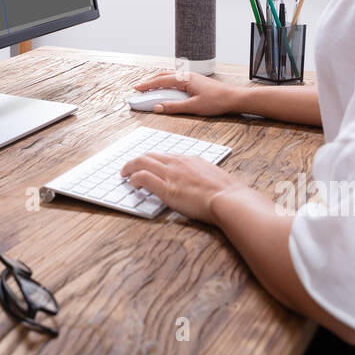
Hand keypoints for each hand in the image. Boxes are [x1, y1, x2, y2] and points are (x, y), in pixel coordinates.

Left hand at [119, 152, 248, 223]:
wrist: (229, 199)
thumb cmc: (226, 193)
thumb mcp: (213, 177)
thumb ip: (200, 176)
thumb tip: (198, 182)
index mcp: (189, 159)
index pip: (164, 155)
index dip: (153, 161)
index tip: (148, 165)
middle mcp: (178, 163)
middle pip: (149, 155)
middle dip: (136, 160)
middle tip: (129, 168)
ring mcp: (171, 174)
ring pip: (142, 162)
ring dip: (130, 167)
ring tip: (125, 174)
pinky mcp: (167, 188)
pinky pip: (143, 178)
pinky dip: (134, 179)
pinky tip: (132, 184)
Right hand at [133, 70, 246, 115]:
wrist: (234, 98)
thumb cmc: (217, 101)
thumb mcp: (193, 107)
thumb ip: (173, 107)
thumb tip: (157, 107)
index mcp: (184, 79)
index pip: (160, 80)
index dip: (147, 85)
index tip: (136, 89)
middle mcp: (186, 75)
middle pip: (163, 75)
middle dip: (150, 82)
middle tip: (140, 89)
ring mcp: (191, 78)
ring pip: (170, 76)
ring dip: (158, 81)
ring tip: (150, 89)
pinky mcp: (195, 82)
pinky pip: (176, 80)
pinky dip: (167, 83)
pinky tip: (167, 90)